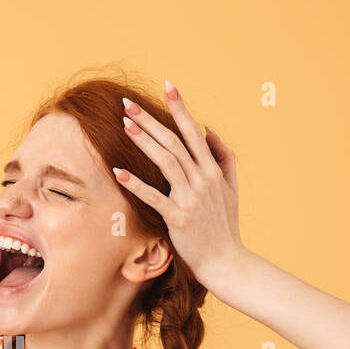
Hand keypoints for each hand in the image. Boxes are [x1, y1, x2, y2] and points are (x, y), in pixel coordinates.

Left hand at [113, 82, 243, 285]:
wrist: (227, 262)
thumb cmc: (225, 226)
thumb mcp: (231, 189)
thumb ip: (223, 158)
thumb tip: (208, 129)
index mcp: (213, 172)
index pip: (194, 133)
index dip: (181, 109)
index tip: (169, 86)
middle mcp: (203, 181)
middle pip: (174, 142)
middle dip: (150, 120)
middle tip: (127, 104)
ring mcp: (191, 199)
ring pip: (165, 162)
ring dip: (144, 142)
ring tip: (124, 125)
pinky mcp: (178, 218)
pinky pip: (154, 197)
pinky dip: (136, 184)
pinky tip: (118, 172)